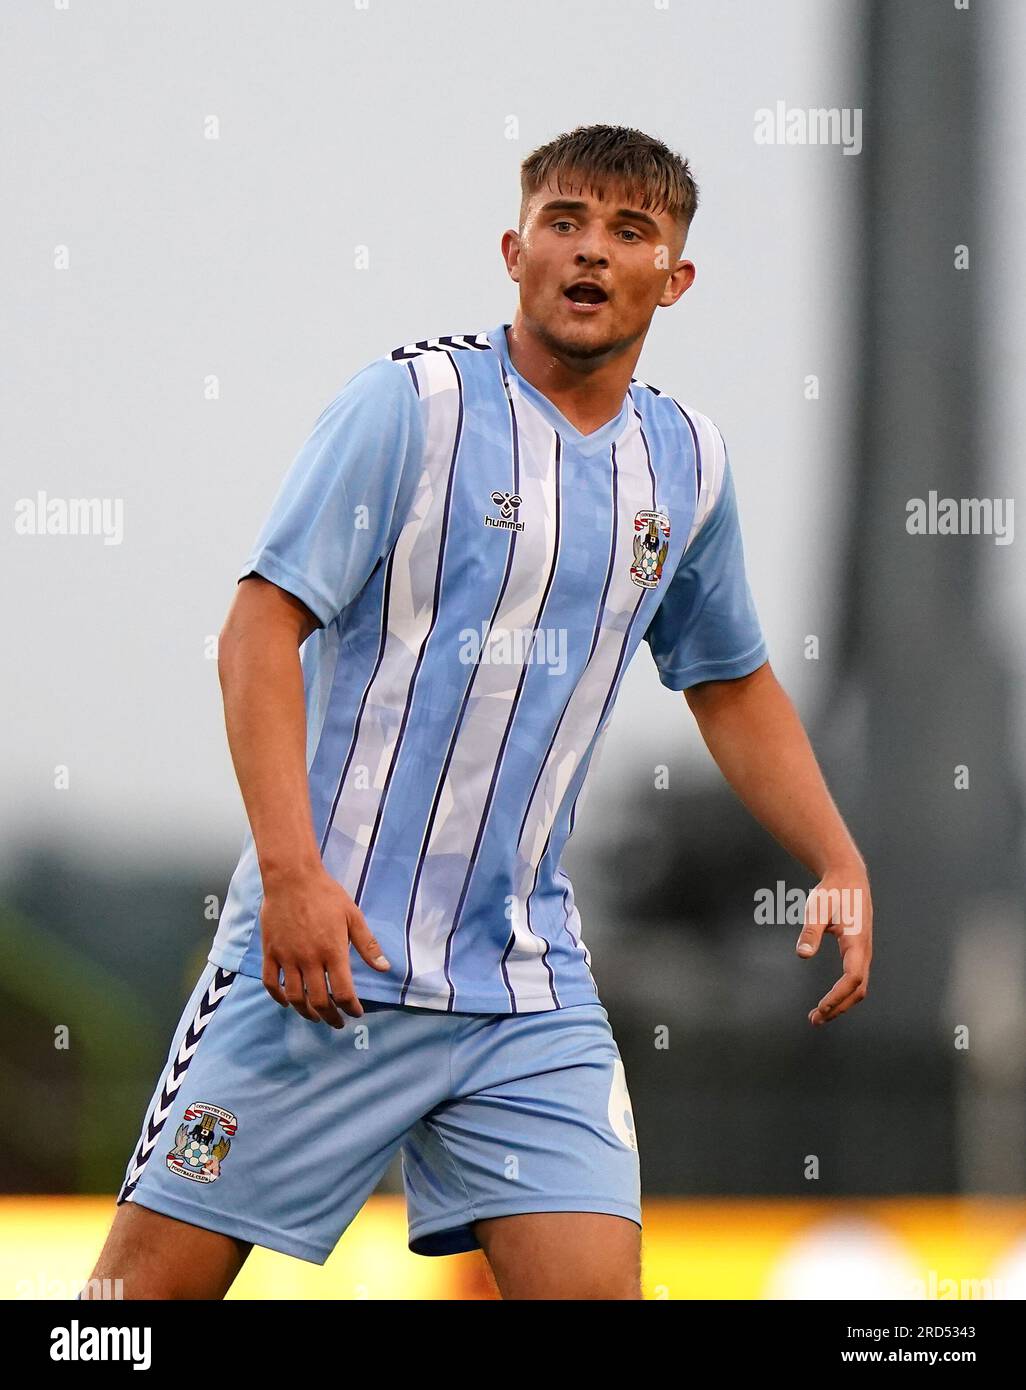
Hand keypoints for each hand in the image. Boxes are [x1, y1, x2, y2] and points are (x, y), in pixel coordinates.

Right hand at [259, 864, 390, 1027]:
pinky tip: (287, 1002)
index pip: (343, 992)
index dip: (350, 1008)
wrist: (292, 878)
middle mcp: (309, 959)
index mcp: (332, 951)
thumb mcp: (353, 916)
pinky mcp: (271, 952)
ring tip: (315, 1017)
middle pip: (318, 1001)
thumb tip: (384, 968)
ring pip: (294, 997)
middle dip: (330, 1017)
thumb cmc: (326, 895)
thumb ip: (368, 944)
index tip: (356, 1013)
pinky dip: (278, 998)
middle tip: (337, 1022)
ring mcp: (287, 957)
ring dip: (306, 1012)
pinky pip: (271, 983)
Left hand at [795, 865, 871, 1025]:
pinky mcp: (859, 951)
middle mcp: (864, 950)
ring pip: (859, 987)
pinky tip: (828, 1000)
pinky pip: (855, 979)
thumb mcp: (817, 907)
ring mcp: (863, 952)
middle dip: (838, 1007)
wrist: (849, 877)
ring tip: (817, 1015)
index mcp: (857, 942)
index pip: (852, 978)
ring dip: (841, 1003)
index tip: (820, 1008)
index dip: (838, 996)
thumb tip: (802, 955)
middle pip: (858, 989)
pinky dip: (843, 993)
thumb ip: (810, 931)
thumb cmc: (832, 891)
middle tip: (814, 1020)